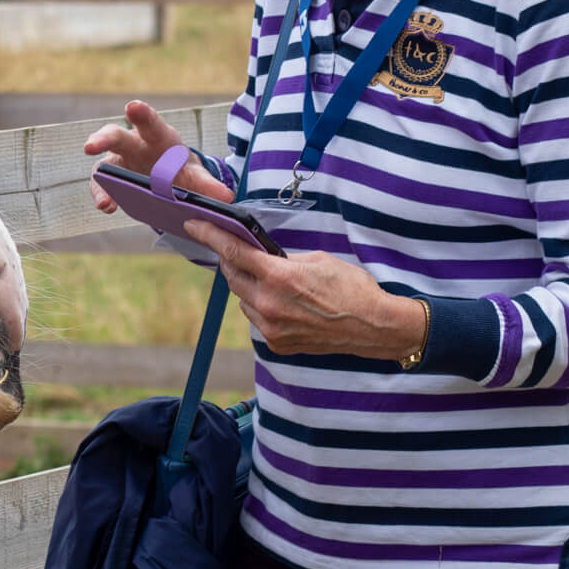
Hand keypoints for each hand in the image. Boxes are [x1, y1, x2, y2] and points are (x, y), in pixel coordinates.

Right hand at [82, 101, 230, 213]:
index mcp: (157, 137)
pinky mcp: (111, 179)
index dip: (141, 114)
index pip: (150, 122)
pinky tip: (107, 206)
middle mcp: (133, 144)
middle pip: (116, 136)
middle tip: (90, 146)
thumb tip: (226, 197)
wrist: (168, 179)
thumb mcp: (196, 175)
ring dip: (100, 179)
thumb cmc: (180, 168)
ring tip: (104, 201)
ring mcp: (119, 162)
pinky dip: (102, 195)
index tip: (133, 107)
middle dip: (103, 139)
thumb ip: (207, 185)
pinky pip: (102, 186)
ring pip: (103, 163)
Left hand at [183, 220, 427, 360]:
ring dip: (249, 288)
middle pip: (233, 276)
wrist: (375, 326)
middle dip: (233, 262)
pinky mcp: (277, 343)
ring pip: (243, 300)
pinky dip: (262, 308)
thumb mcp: (317, 260)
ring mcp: (272, 327)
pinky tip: (283, 304)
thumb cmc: (352, 288)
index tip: (193, 225)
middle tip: (238, 252)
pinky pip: (257, 319)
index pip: (233, 252)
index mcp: (279, 277)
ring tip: (273, 283)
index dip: (210, 235)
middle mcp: (269, 303)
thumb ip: (283, 259)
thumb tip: (263, 257)